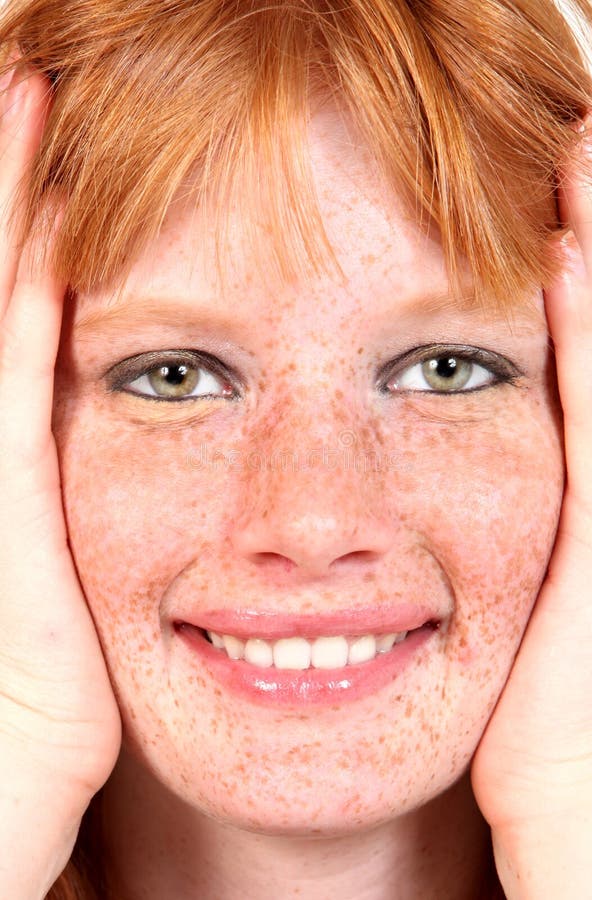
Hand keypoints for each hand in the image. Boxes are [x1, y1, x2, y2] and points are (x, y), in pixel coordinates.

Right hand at [0, 64, 120, 892]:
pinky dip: (27, 289)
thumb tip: (102, 379)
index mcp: (0, 444)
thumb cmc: (42, 686)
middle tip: (23, 68)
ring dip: (5, 194)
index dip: (13, 201)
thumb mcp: (54, 559)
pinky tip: (50, 215)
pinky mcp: (2, 498)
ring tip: (24, 84)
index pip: (5, 295)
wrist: (9, 773)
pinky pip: (14, 372)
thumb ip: (55, 460)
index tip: (42, 119)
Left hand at [471, 110, 591, 896]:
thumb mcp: (528, 621)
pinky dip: (583, 321)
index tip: (552, 207)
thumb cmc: (547, 737)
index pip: (584, 362)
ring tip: (584, 156)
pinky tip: (563, 247)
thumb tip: (461, 502)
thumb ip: (516, 542)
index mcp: (591, 500)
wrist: (579, 805)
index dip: (581, 279)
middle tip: (583, 149)